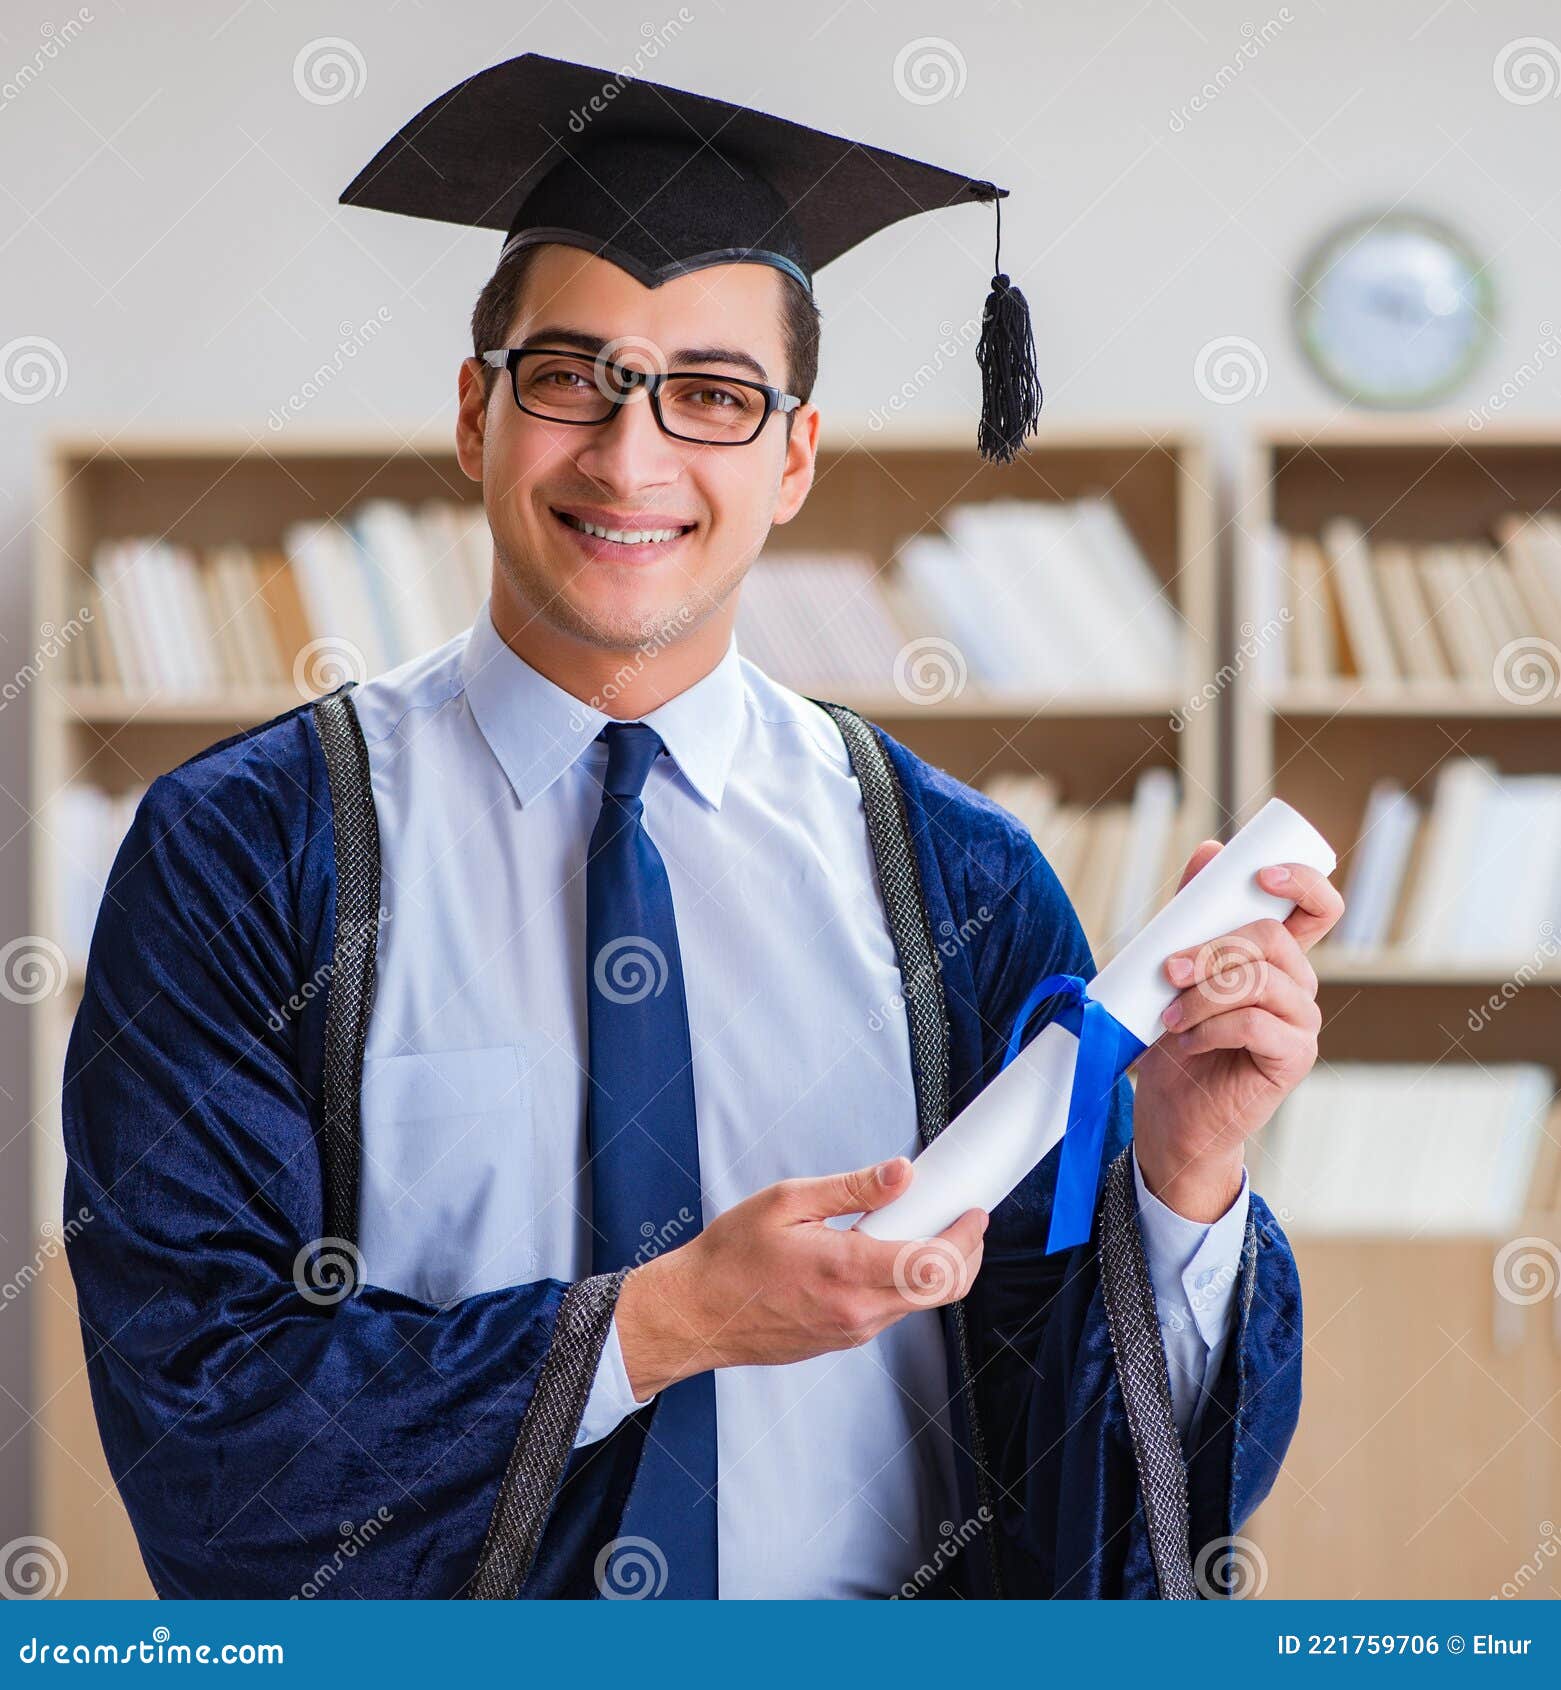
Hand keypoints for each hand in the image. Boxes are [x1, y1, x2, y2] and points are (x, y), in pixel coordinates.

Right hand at [614, 1157, 987, 1398]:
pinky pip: (890, 1312)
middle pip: (941, 1291)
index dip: (966, 1239)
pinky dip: (903, 1284)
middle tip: (963, 1221)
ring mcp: (852, 1332)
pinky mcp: (843, 1341)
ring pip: (918, 1304)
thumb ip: (852, 1189)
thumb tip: (901, 1173)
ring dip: (934, 1269)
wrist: (697, 1313)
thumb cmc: (731, 1257)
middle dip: (965, 1254)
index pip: (934, 1265)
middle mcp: (857, 1311)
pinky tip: (885, 1255)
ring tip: (919, 1227)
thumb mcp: (787, 1201)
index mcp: (846, 1271)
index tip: (974, 1212)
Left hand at [1131, 845, 1344, 1222]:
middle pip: (1274, 939)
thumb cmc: (1174, 1038)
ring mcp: (1301, 1022)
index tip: (1260, 875)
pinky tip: (1188, 1042)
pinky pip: (1256, 1024)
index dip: (1302, 882)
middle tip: (1170, 971)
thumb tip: (1210, 851)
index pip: (1317, 907)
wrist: (1171, 1112)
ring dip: (1204, 994)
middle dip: (1213, 948)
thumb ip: (1192, 914)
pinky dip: (1211, 1028)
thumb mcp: (1175, 969)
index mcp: (1277, 957)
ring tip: (1171, 1016)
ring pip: (1261, 980)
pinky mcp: (1293, 1058)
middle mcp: (1298, 985)